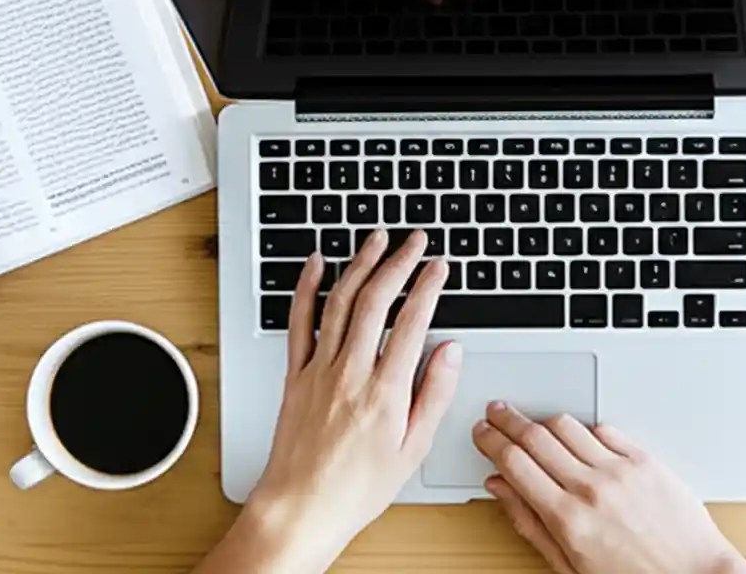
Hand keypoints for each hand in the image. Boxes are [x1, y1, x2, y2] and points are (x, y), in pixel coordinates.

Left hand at [205, 230, 461, 572]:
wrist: (301, 506)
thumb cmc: (357, 487)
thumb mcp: (412, 449)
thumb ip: (434, 395)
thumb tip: (451, 351)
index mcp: (385, 393)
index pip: (413, 323)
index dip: (428, 287)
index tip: (439, 267)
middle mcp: (350, 373)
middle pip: (376, 302)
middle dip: (398, 263)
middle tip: (414, 240)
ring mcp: (318, 370)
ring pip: (339, 302)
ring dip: (359, 265)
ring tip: (376, 240)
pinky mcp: (295, 374)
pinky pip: (299, 322)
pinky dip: (306, 288)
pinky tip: (316, 265)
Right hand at [474, 404, 745, 573]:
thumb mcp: (569, 566)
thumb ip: (530, 523)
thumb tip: (501, 489)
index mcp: (567, 518)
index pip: (514, 462)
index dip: (491, 441)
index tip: (483, 433)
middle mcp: (591, 488)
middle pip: (534, 437)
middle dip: (507, 420)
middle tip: (496, 413)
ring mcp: (620, 471)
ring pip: (566, 426)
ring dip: (541, 419)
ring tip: (531, 422)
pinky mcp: (646, 462)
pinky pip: (605, 430)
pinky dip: (585, 428)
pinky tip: (578, 435)